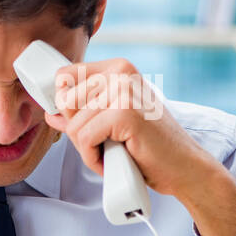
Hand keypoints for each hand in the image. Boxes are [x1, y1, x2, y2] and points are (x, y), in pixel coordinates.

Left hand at [45, 58, 235, 235]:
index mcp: (117, 68)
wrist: (184, 168)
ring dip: (88, 149)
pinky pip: (84, 139)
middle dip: (78, 131)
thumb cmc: (150, 146)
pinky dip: (94, 158)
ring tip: (114, 152)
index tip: (84, 123)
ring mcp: (123, 91)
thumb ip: (82, 115)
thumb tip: (52, 112)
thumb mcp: (112, 124)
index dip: (67, 106)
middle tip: (106, 143)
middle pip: (65, 102)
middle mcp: (120, 72)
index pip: (65, 76)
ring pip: (73, 125)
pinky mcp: (125, 113)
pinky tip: (116, 159)